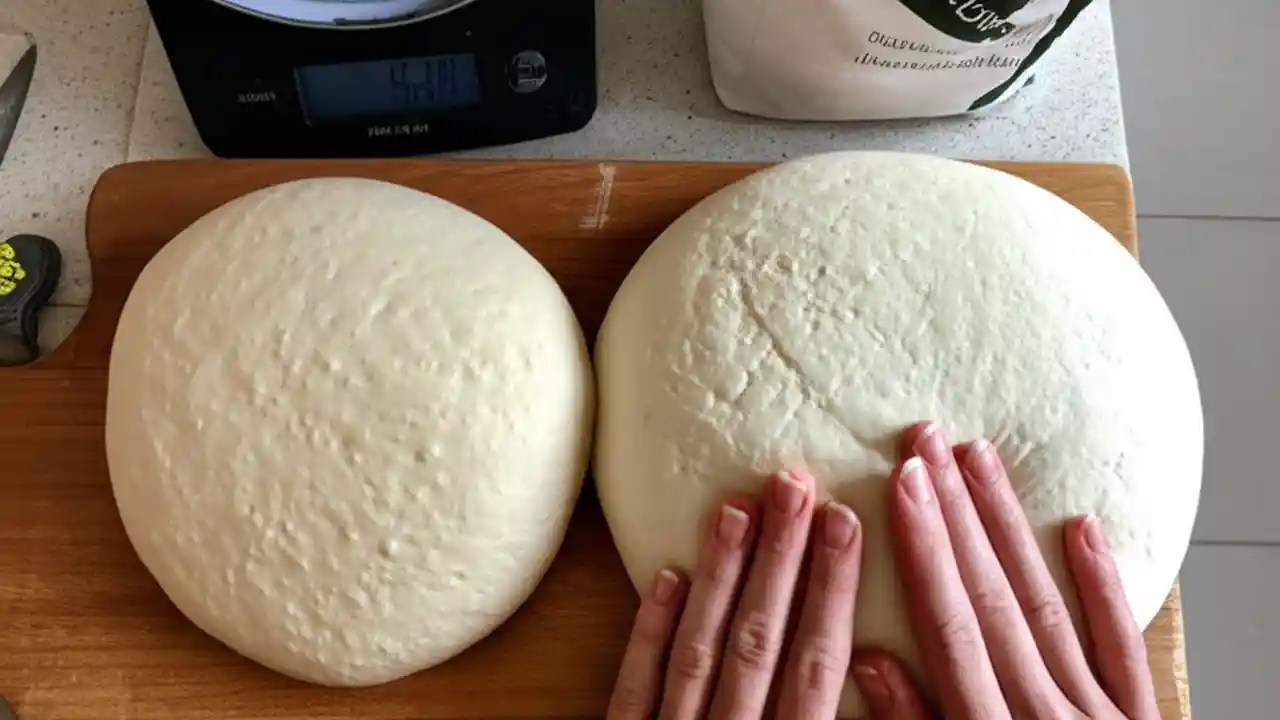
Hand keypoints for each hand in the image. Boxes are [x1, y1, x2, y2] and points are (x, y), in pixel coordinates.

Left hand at [607, 470, 864, 718]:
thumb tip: (878, 665)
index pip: (817, 661)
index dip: (832, 588)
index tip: (842, 520)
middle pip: (759, 638)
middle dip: (778, 558)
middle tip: (790, 486)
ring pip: (699, 650)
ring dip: (719, 576)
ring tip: (734, 509)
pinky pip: (637, 687)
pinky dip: (652, 632)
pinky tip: (668, 576)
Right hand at [853, 422, 1160, 718]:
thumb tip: (872, 660)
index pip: (949, 626)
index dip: (923, 550)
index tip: (903, 484)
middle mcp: (1043, 714)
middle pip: (992, 598)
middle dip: (954, 513)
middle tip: (925, 441)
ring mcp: (1097, 713)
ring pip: (1046, 604)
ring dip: (1007, 525)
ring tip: (978, 456)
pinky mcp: (1137, 717)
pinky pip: (1122, 644)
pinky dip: (1102, 584)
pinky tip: (1083, 526)